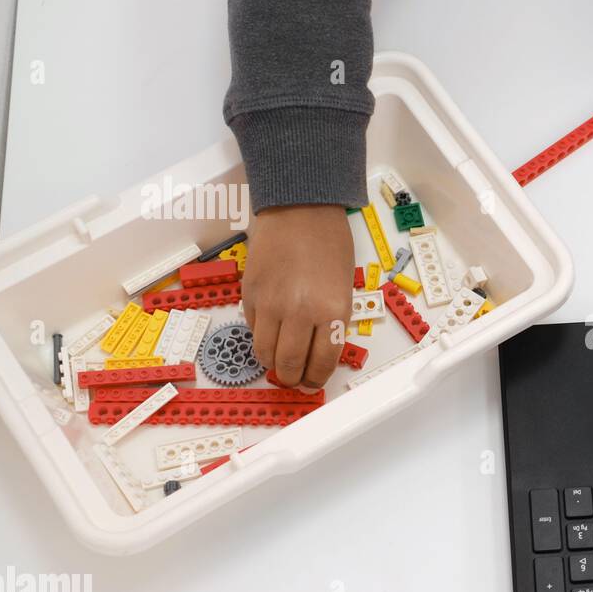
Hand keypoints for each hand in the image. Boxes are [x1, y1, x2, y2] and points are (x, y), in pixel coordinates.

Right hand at [242, 204, 353, 387]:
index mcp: (331, 311)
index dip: (316, 379)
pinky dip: (261, 335)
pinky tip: (271, 330)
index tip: (313, 382)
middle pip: (289, 364)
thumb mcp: (343, 288)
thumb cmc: (329, 243)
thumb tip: (317, 353)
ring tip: (280, 360)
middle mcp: (300, 311)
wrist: (301, 209)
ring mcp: (271, 303)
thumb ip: (331, 321)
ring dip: (272, 362)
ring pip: (264, 352)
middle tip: (294, 378)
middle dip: (292, 378)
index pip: (321, 362)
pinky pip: (252, 328)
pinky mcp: (249, 294)